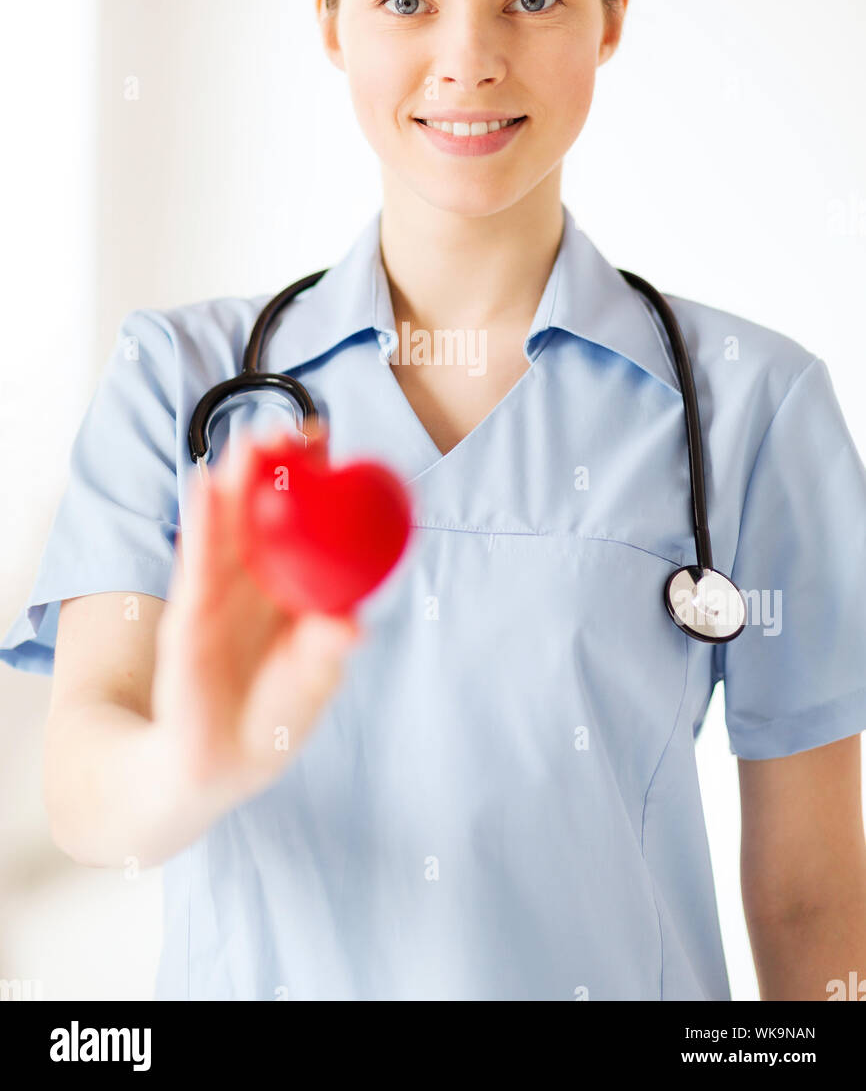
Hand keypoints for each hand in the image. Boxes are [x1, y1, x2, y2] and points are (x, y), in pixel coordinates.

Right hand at [151, 427, 361, 801]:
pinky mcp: (187, 620)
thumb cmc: (264, 723)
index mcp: (289, 591)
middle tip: (287, 430)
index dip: (314, 479)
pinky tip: (206, 490)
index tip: (327, 440)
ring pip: (226, 529)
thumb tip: (352, 626)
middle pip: (261, 512)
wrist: (202, 772)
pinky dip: (202, 528)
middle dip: (272, 467)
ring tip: (248, 446)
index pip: (303, 522)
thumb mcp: (304, 689)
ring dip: (235, 483)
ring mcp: (216, 597)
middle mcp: (252, 584)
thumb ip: (322, 655)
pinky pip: (196, 567)